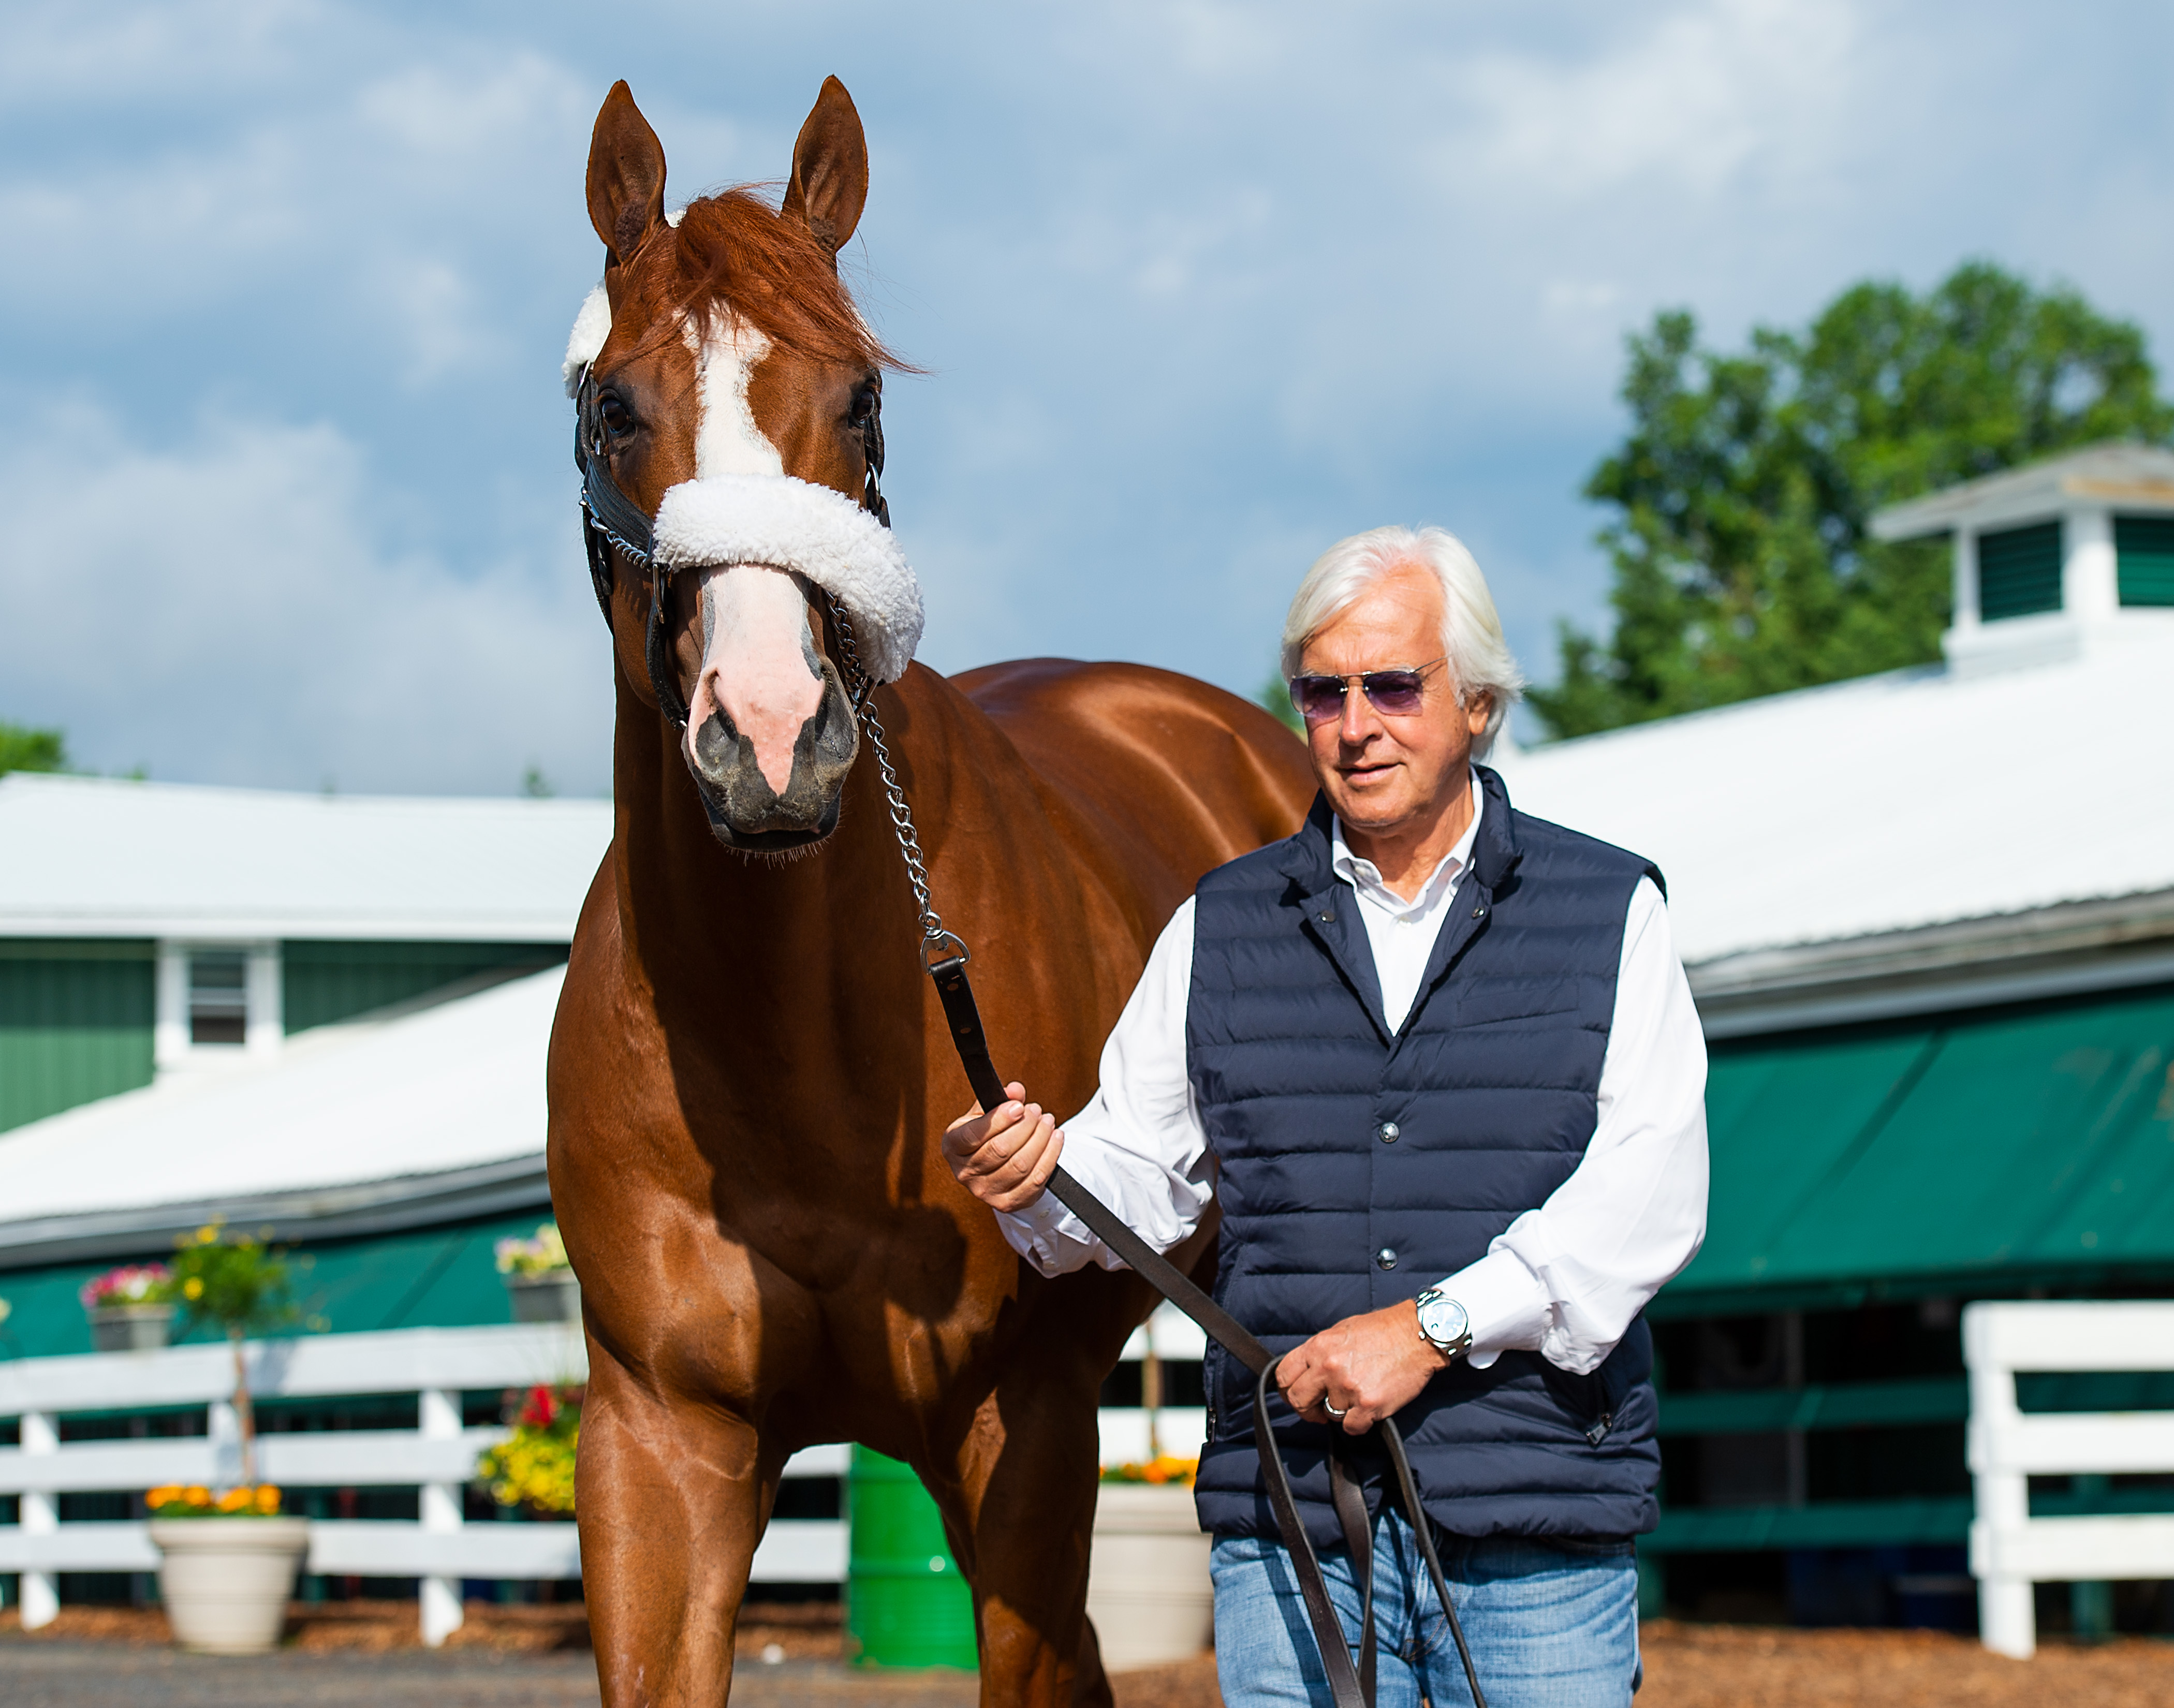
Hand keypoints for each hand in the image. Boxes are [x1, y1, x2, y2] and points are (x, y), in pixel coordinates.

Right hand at [942, 1081, 1064, 1212]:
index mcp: (953, 1147)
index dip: (999, 1119)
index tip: (1019, 1106)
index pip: (973, 1135)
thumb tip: (1015, 1091)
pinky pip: (1036, 1180)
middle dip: (1025, 1126)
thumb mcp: (984, 1114)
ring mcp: (985, 1192)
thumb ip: (998, 1100)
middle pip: (1001, 1149)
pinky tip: (1056, 1138)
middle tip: (1036, 1111)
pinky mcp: (1008, 1203)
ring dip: (1040, 1139)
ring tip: (1048, 1121)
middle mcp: (964, 1173)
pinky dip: (1050, 1156)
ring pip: (1021, 1164)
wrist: (991, 1167)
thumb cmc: (986, 1135)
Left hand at [1278, 1300, 1450, 1433]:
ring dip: (1341, 1411)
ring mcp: (1348, 1387)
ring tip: (1358, 1394)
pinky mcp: (1369, 1405)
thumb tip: (1305, 1373)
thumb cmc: (1382, 1331)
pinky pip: (1351, 1427)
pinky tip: (1369, 1408)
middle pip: (1298, 1400)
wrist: (1418, 1334)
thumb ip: (1319, 1353)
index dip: (1287, 1389)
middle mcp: (1328, 1367)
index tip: (1296, 1395)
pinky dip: (1359, 1422)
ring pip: (1329, 1415)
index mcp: (1318, 1347)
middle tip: (1318, 1409)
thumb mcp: (1340, 1332)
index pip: (1283, 1375)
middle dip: (1306, 1408)